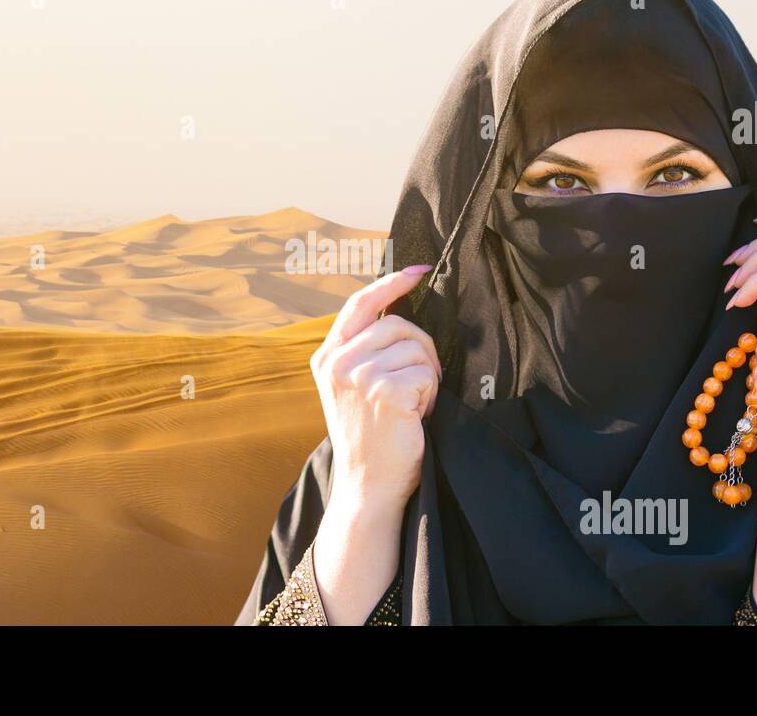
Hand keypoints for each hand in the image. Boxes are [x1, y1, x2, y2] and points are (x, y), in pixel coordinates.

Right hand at [310, 265, 439, 511]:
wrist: (368, 485)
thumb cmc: (370, 437)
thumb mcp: (351, 387)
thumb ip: (364, 351)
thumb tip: (400, 312)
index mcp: (326, 358)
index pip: (359, 304)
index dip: (391, 283)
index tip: (418, 271)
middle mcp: (337, 362)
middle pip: (396, 323)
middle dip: (421, 348)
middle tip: (422, 381)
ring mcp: (359, 376)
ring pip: (414, 348)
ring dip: (425, 376)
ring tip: (411, 406)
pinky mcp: (384, 391)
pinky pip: (424, 374)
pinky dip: (429, 394)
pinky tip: (414, 416)